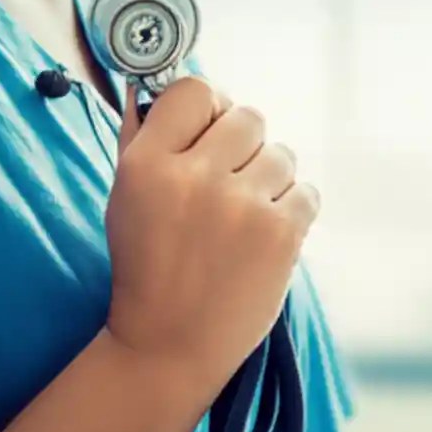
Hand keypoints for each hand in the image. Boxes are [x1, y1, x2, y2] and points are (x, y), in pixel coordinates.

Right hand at [104, 77, 320, 418]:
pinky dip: (292, 210)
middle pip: (247, 116)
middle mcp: (194, 177)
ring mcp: (240, 206)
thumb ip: (141, 137)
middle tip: (230, 183)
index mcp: (147, 164)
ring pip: (281, 154)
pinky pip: (306, 191)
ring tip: (245, 218)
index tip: (209, 132)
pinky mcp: (281, 233)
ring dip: (269, 180)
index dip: (209, 108)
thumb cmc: (147, 268)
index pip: (196, 89)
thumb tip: (156, 86)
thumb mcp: (125, 199)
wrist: (169, 346)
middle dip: (243, 145)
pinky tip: (266, 235)